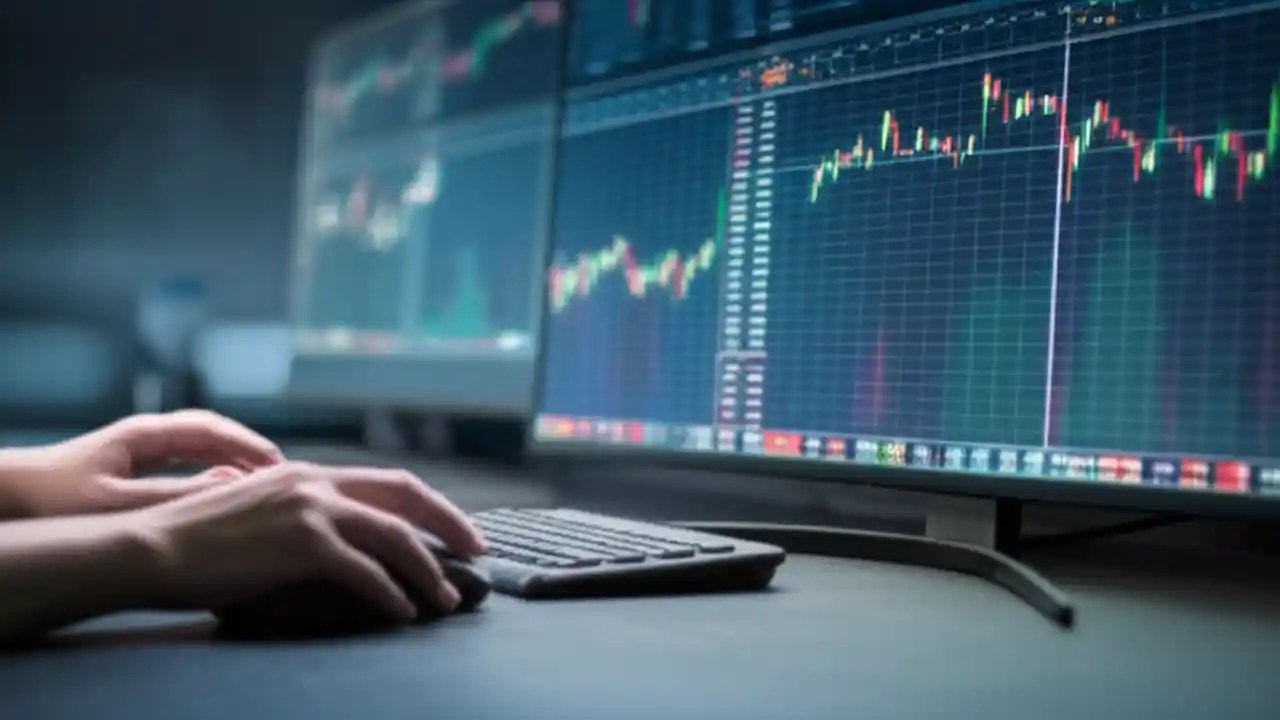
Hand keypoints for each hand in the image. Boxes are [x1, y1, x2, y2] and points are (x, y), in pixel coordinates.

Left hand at [0, 410, 282, 519]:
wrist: (10, 497)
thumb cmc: (56, 500)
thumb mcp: (118, 503)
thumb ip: (176, 494)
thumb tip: (230, 483)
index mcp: (144, 433)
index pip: (211, 428)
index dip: (248, 444)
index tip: (278, 465)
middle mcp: (147, 435)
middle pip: (213, 433)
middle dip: (250, 450)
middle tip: (285, 473)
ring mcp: (142, 451)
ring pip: (203, 448)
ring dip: (236, 460)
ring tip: (267, 482)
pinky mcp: (137, 469)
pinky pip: (189, 463)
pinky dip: (216, 472)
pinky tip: (231, 492)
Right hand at [136, 462, 487, 620]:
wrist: (150, 548)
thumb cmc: (194, 540)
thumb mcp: (255, 510)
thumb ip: (296, 512)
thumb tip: (334, 534)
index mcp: (307, 473)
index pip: (388, 482)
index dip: (430, 504)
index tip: (456, 528)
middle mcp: (315, 481)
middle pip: (406, 495)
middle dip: (450, 524)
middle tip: (478, 552)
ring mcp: (310, 509)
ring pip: (394, 536)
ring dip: (427, 570)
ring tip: (444, 599)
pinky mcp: (301, 544)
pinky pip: (365, 572)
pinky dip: (391, 594)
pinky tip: (403, 613)